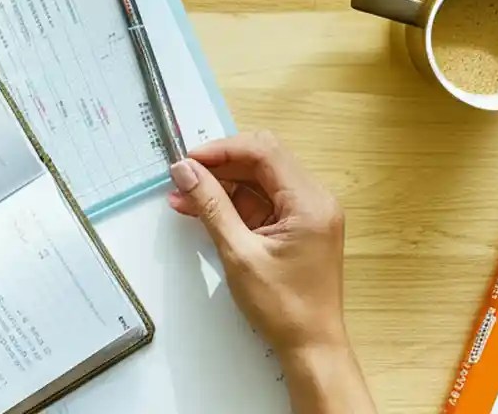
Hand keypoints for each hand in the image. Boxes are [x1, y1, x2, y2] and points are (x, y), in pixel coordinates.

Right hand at [169, 132, 375, 413]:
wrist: (311, 347)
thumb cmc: (283, 307)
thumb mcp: (239, 254)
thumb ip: (211, 206)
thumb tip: (185, 171)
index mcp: (310, 201)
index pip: (264, 152)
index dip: (223, 150)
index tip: (188, 160)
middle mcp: (314, 199)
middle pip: (262, 162)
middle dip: (219, 166)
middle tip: (182, 177)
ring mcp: (307, 213)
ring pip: (259, 181)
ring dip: (222, 186)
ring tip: (183, 196)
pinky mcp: (297, 227)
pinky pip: (262, 202)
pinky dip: (232, 204)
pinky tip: (201, 209)